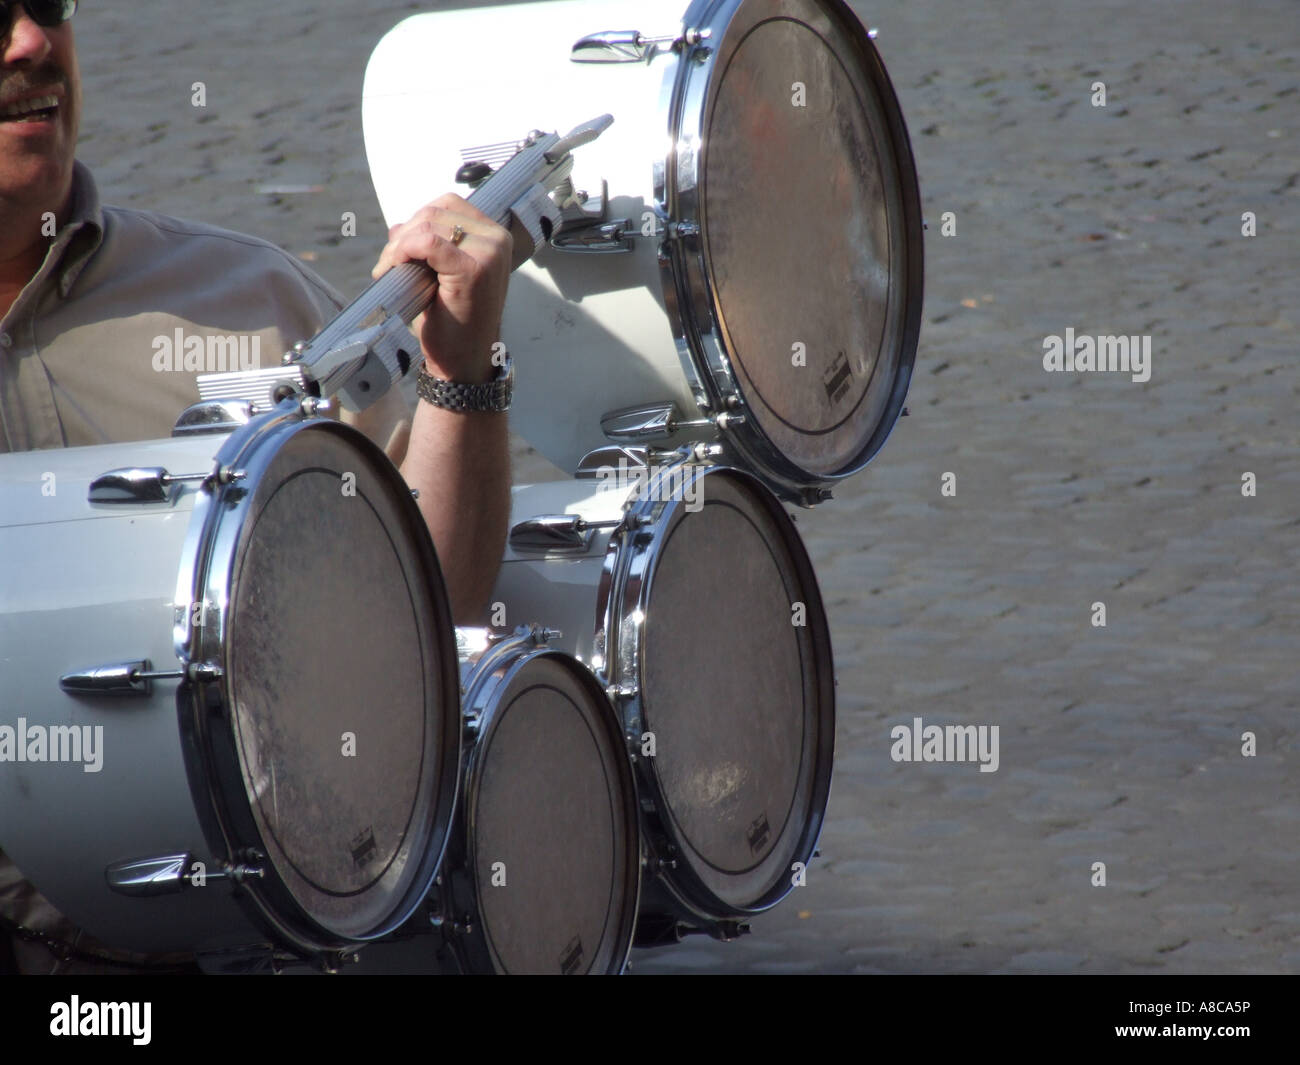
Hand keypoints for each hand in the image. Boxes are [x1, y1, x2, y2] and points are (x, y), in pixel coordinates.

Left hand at [371, 194, 512, 383]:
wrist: (464, 361)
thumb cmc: (453, 322)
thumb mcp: (441, 275)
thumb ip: (428, 246)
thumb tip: (399, 226)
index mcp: (494, 237)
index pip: (447, 205)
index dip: (416, 222)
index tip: (400, 251)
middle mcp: (497, 240)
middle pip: (434, 211)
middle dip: (403, 235)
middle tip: (388, 265)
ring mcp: (488, 254)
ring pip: (428, 223)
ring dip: (399, 245)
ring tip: (390, 270)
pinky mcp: (473, 270)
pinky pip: (427, 242)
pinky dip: (403, 252)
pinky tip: (393, 270)